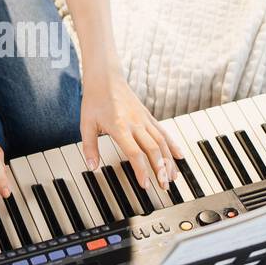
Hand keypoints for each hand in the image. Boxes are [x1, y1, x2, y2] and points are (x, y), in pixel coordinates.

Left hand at [80, 71, 178, 189]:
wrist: (105, 78)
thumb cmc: (95, 101)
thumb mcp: (86, 124)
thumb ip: (89, 147)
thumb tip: (92, 167)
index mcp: (120, 126)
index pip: (134, 152)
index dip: (141, 170)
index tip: (145, 185)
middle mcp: (135, 123)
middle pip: (153, 149)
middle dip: (160, 169)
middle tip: (164, 186)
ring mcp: (144, 119)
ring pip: (162, 141)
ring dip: (169, 160)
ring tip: (173, 177)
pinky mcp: (148, 116)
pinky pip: (163, 132)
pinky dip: (173, 144)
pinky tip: (180, 156)